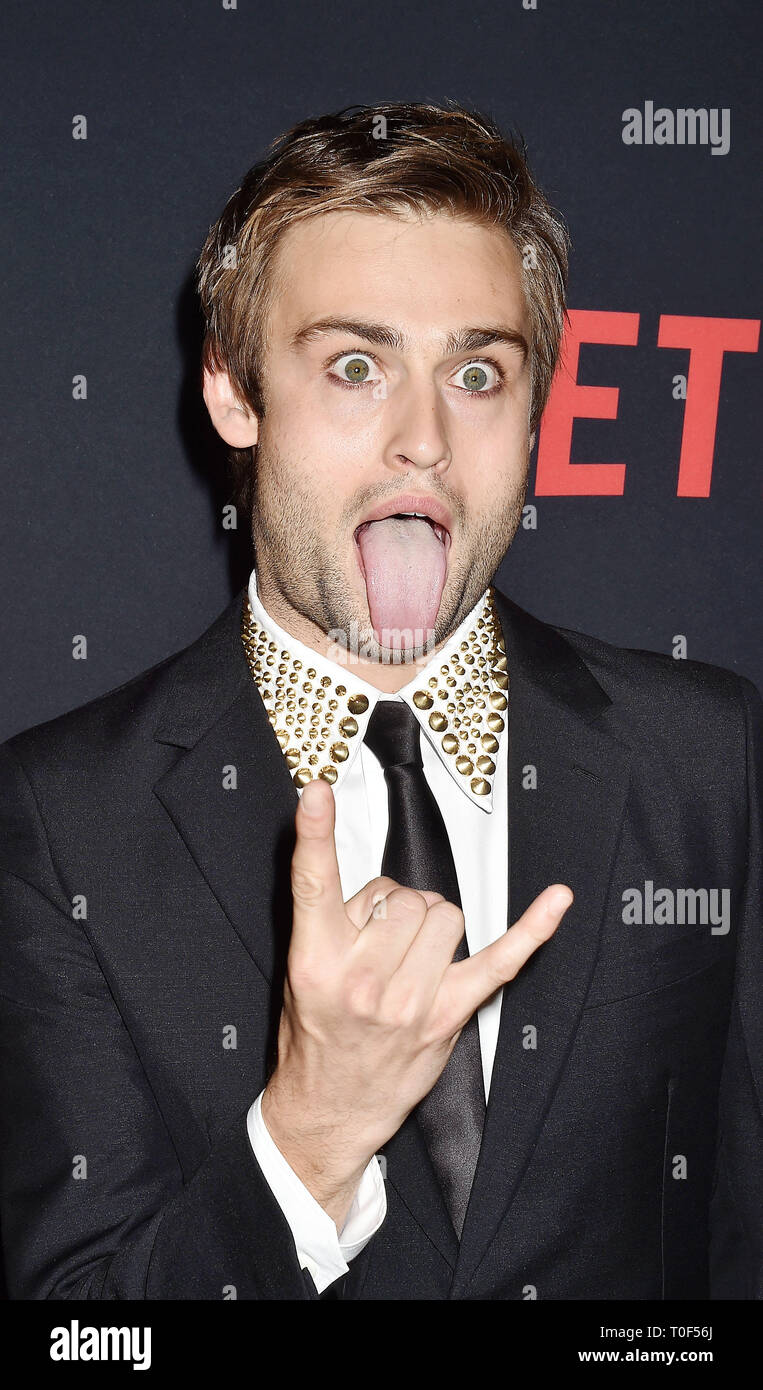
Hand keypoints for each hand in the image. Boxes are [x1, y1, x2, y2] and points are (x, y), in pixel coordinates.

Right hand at [261, 777, 572, 1227]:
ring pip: (443, 913)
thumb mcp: (297, 974)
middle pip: (401, 894)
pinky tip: (557, 899)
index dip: (315, 833)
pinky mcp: (449, 1014)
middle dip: (393, 906)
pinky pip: (501, 961)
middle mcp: (362, 979)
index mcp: (316, 961)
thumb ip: (328, 923)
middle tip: (376, 941)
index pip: (314, 884)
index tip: (319, 792)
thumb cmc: (315, 1038)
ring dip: (430, 924)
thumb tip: (376, 887)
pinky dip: (532, 929)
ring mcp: (411, 1000)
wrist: (330, 1110)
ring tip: (407, 957)